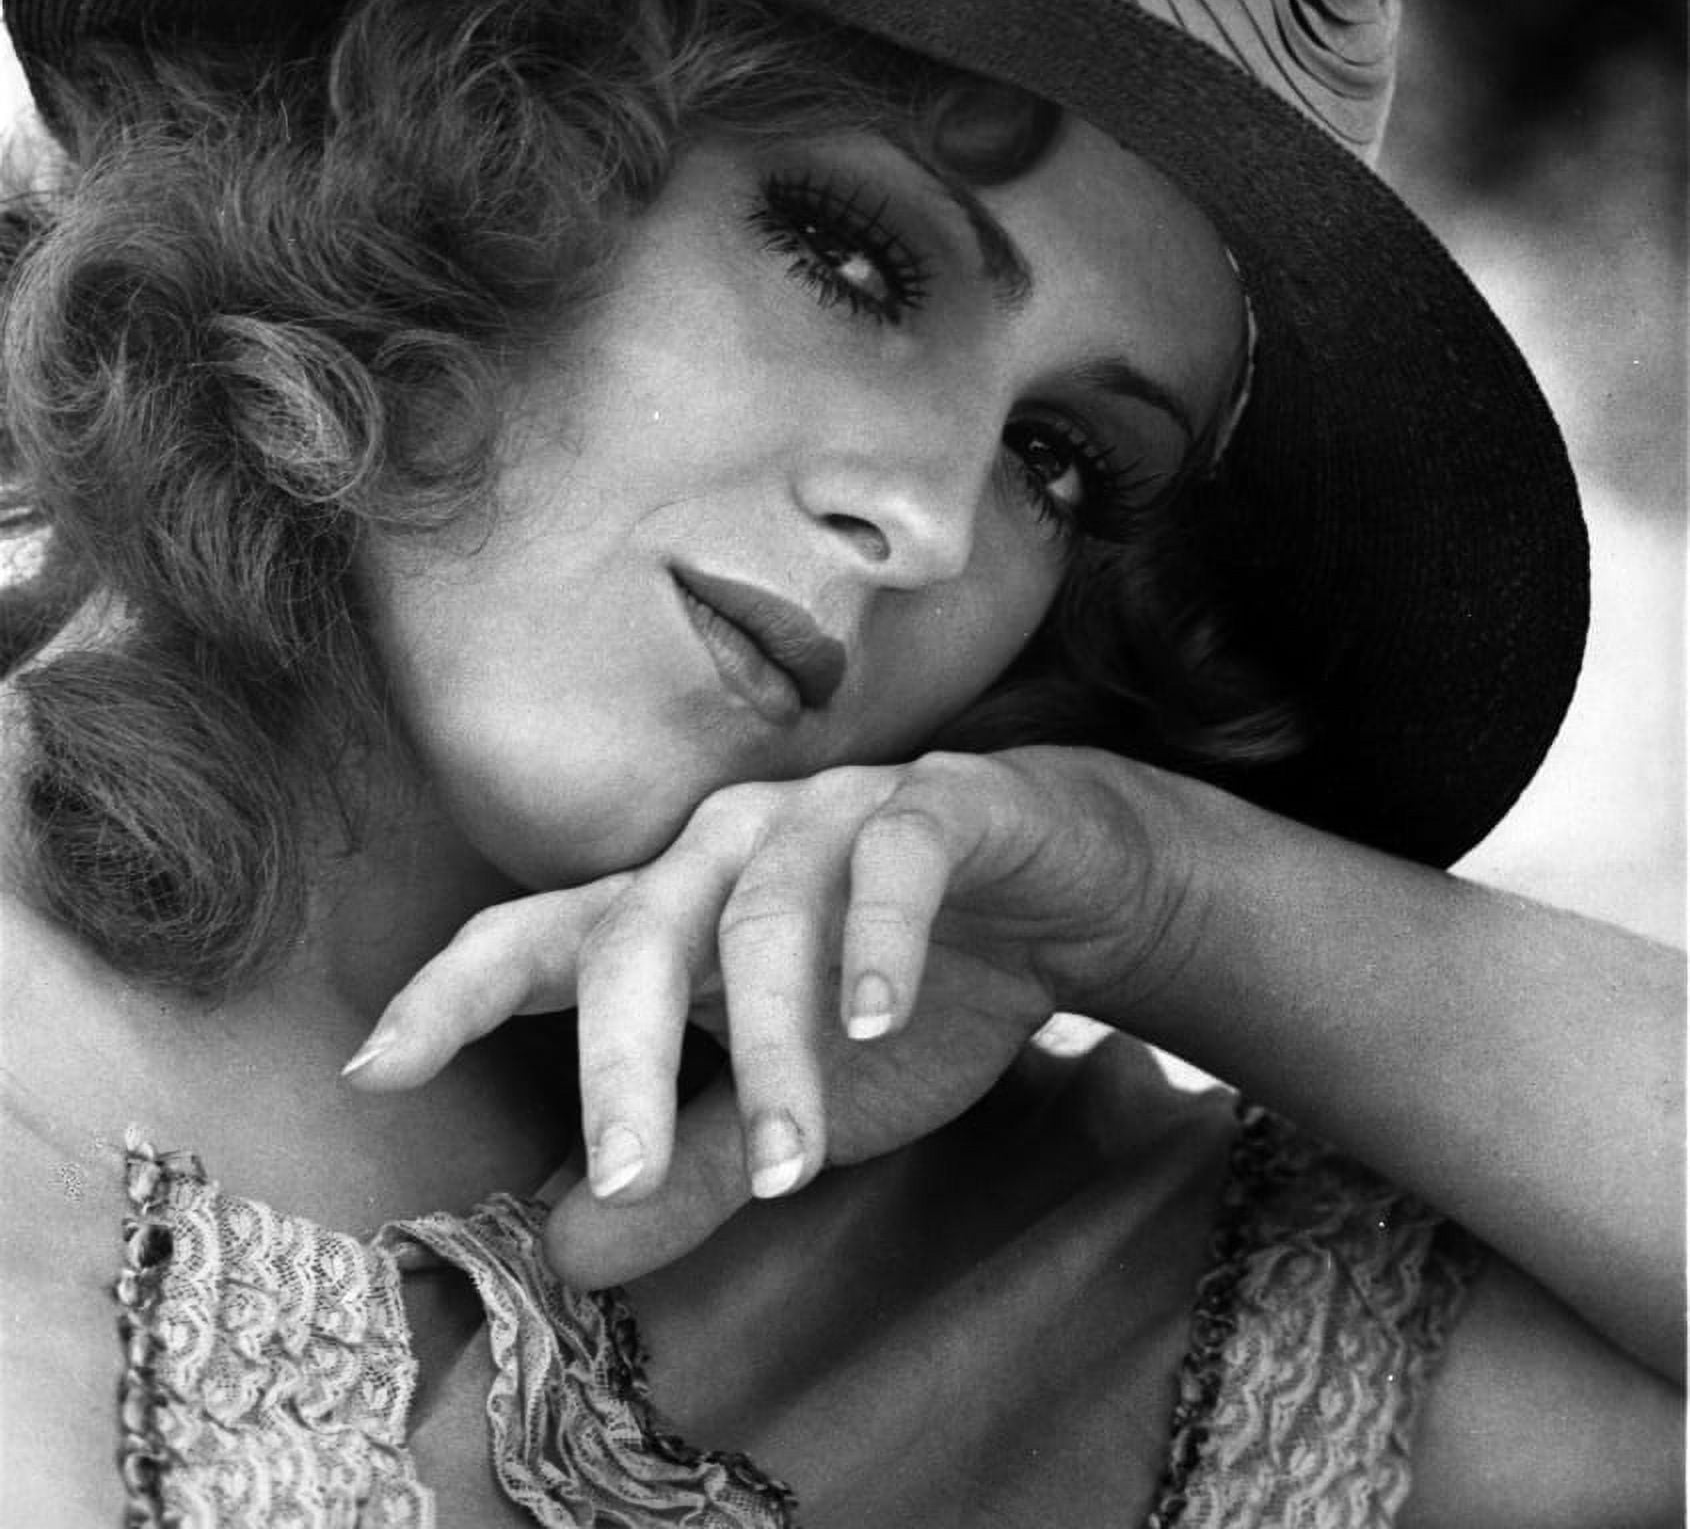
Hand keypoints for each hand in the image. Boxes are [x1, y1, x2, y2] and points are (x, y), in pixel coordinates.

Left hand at [345, 746, 1187, 1283]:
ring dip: (775, 1042)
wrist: (1062, 893)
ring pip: (765, 911)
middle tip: (623, 1177)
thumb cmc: (905, 992)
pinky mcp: (933, 807)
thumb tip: (565, 1245)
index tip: (372, 1071)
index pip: (537, 941)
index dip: (451, 995)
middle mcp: (725, 847)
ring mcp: (827, 816)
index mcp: (671, 913)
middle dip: (620, 1059)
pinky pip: (890, 859)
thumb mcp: (793, 1107)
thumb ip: (690, 1167)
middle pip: (637, 933)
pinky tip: (876, 1018)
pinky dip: (877, 938)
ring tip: (794, 1161)